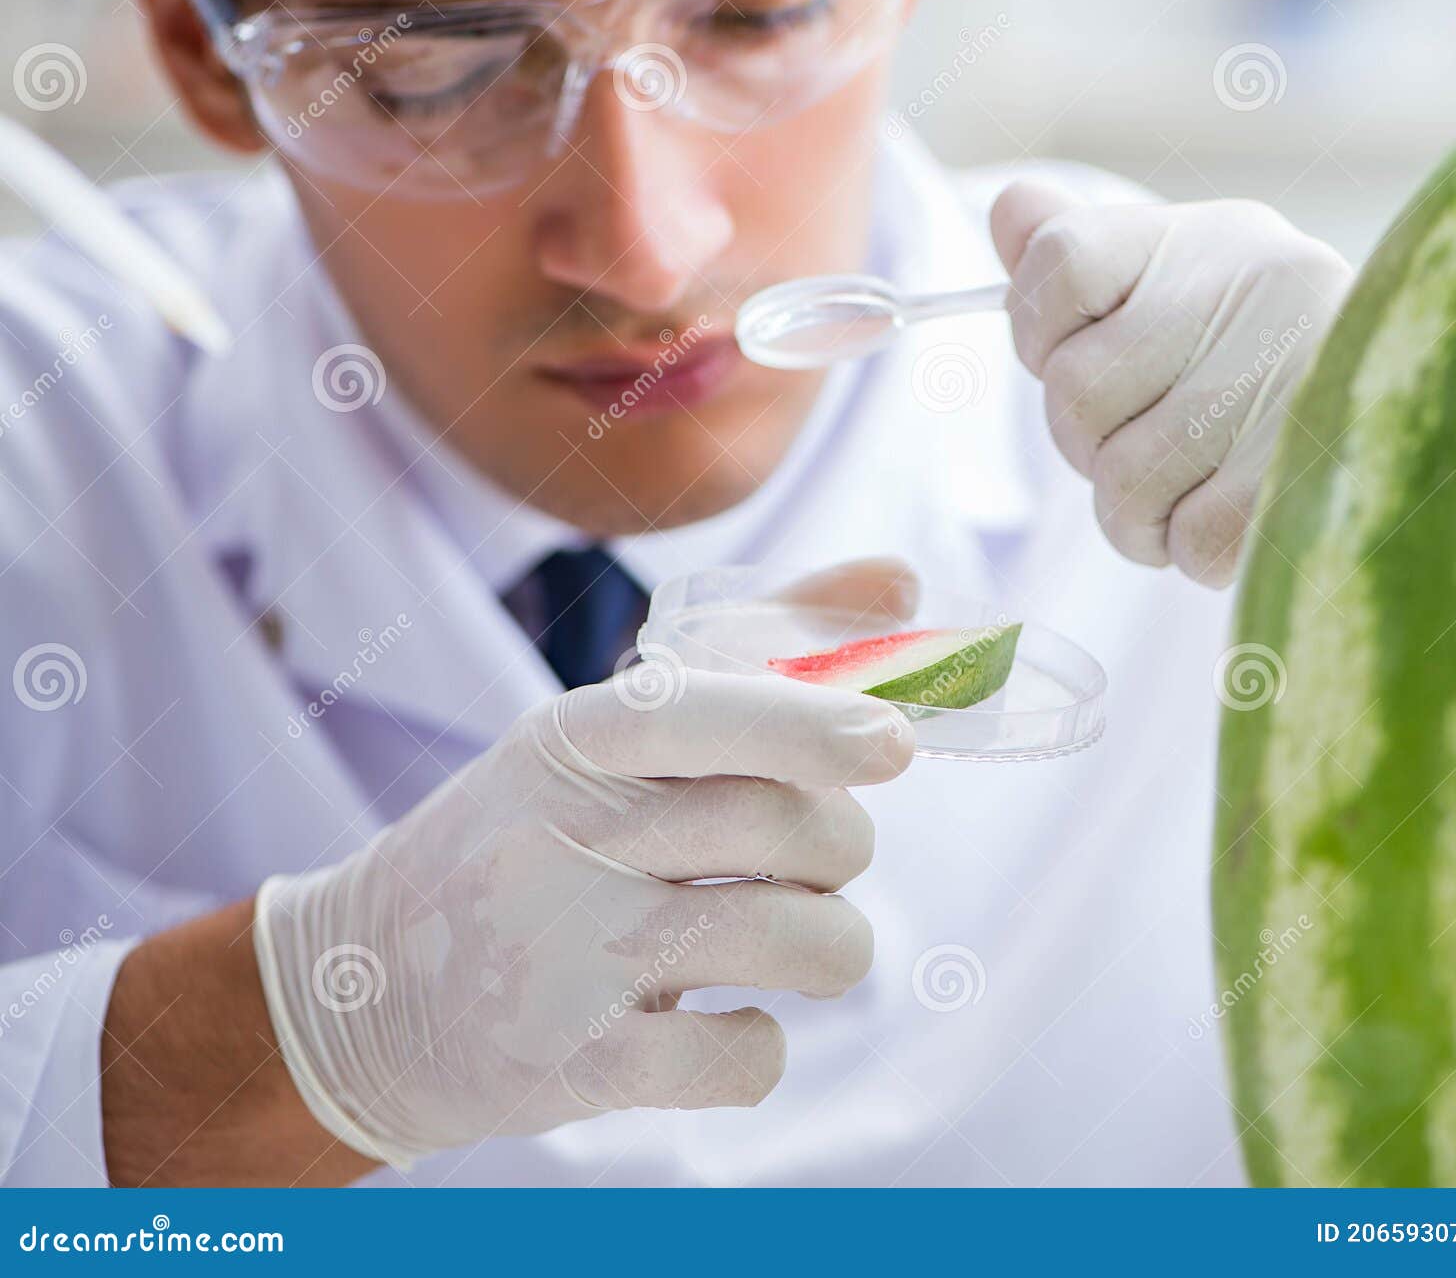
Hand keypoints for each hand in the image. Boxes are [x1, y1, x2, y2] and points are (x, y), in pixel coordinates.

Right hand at [253, 666, 911, 1166]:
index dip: (806, 723)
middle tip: (815, 859)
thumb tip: (900, 580)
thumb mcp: (597, 738)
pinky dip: (762, 1047)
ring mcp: (565, 959)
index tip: (895, 744)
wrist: (363, 990)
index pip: (695, 711)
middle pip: (784, 827)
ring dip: (832, 946)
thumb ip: (751, 655)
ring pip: (793, 942)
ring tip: (794, 942)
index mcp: (570, 741)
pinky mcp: (576, 1066)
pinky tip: (724, 1022)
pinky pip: (744, 1059)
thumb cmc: (527, 840)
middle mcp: (562, 840)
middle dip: (842, 845)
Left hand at [992, 184, 1352, 586]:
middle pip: (1076, 391)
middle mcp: (1265, 288)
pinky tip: (1219, 516)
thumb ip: (1074, 254)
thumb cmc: (1251, 356)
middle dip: (1087, 441)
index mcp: (1214, 238)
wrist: (1407, 419)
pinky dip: (1184, 547)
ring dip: (1130, 510)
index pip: (1062, 262)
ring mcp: (1298, 381)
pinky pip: (1189, 540)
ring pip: (1124, 479)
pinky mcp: (1316, 478)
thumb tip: (1006, 209)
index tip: (1077, 349)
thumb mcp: (1168, 283)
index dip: (1040, 329)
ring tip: (1178, 489)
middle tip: (1142, 442)